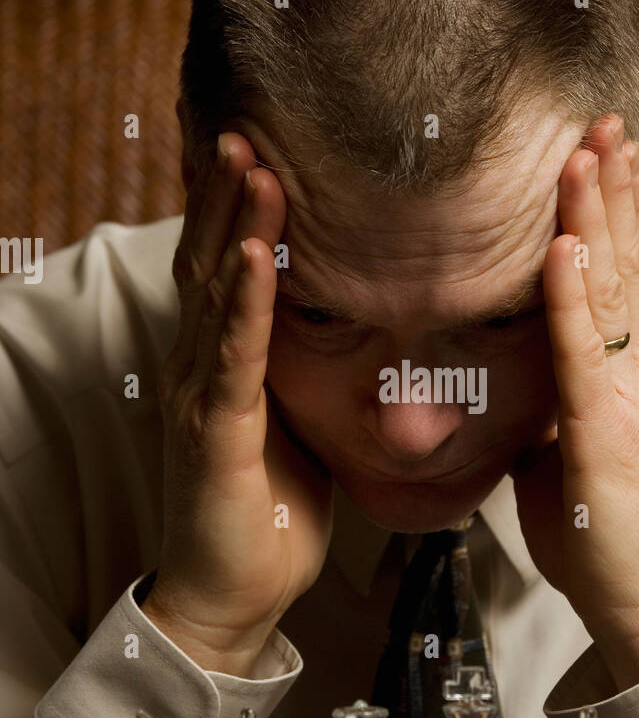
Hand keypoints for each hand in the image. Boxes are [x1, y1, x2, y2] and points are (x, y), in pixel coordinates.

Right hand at [144, 132, 332, 674]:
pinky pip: (233, 356)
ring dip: (236, 223)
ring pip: (216, 293)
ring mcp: (200, 396)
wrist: (231, 595)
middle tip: (249, 122)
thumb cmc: (267, 513)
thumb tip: (359, 334)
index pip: (228, 267)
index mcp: (222, 363)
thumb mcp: (297, 427)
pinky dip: (247, 301)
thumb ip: (309, 375)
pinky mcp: (213, 432)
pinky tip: (261, 254)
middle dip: (229, 191)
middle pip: (212, 259)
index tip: (264, 146)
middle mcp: (200, 367)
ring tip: (253, 161)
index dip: (239, 206)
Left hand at [511, 115, 638, 687]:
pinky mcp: (603, 430)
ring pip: (611, 287)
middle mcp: (637, 365)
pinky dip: (569, 294)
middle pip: (627, 256)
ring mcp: (627, 392)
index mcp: (627, 365)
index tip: (619, 141)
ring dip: (596, 212)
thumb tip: (514, 368)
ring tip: (587, 145)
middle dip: (615, 181)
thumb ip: (552, 396)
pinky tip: (558, 243)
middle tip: (605, 110)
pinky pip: (581, 350)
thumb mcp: (568, 446)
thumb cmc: (600, 529)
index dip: (624, 203)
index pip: (627, 267)